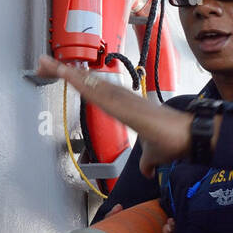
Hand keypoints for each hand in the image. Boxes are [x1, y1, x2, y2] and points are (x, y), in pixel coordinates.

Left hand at [37, 55, 197, 176]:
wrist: (190, 138)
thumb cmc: (175, 143)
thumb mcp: (153, 157)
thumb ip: (147, 162)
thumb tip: (148, 170)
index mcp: (127, 107)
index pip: (98, 92)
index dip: (80, 82)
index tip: (63, 74)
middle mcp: (123, 99)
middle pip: (88, 82)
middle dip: (65, 72)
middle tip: (42, 62)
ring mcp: (123, 99)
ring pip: (89, 83)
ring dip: (66, 73)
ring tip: (45, 63)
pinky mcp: (123, 104)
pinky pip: (97, 91)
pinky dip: (80, 82)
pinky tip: (65, 75)